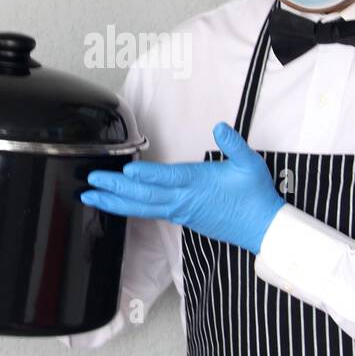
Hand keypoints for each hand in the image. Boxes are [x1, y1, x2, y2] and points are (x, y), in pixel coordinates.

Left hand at [81, 121, 284, 253]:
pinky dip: (130, 209)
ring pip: (142, 208)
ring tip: (92, 198)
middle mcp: (185, 200)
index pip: (168, 178)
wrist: (263, 229)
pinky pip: (150, 213)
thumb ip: (234, 144)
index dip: (146, 175)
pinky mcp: (182, 218)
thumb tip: (220, 127)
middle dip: (116, 189)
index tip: (125, 170)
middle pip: (145, 195)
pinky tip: (118, 205)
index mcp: (199, 183)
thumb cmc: (255, 195)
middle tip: (91, 183)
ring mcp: (181, 211)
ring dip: (116, 202)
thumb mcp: (250, 164)